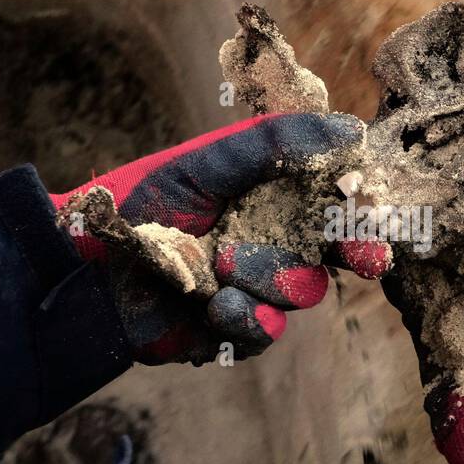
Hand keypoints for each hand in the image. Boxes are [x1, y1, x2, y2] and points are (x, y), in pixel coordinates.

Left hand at [50, 112, 390, 364]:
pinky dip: (245, 318)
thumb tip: (349, 130)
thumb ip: (274, 148)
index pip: (333, 208)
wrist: (87, 267)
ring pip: (300, 293)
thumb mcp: (207, 164)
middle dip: (334, 252)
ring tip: (220, 266)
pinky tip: (215, 305)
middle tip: (361, 256)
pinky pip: (265, 333)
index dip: (361, 219)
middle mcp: (271, 245)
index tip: (377, 227)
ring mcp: (254, 291)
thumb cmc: (143, 202)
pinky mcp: (233, 331)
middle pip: (328, 256)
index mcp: (272, 200)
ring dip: (265, 279)